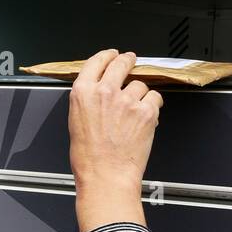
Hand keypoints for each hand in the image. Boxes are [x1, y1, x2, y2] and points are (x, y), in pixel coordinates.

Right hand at [67, 49, 162, 231]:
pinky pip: (155, 98)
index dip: (107, 55)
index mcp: (83, 93)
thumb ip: (88, 101)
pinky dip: (153, 106)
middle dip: (128, 61)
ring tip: (134, 111)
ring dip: (140, 94)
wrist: (105, 176)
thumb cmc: (89, 158)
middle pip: (121, 63)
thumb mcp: (76, 122)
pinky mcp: (146, 110)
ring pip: (140, 84)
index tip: (113, 55)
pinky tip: (145, 118)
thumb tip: (100, 91)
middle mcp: (105, 91)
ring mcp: (127, 100)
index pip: (97, 61)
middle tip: (131, 62)